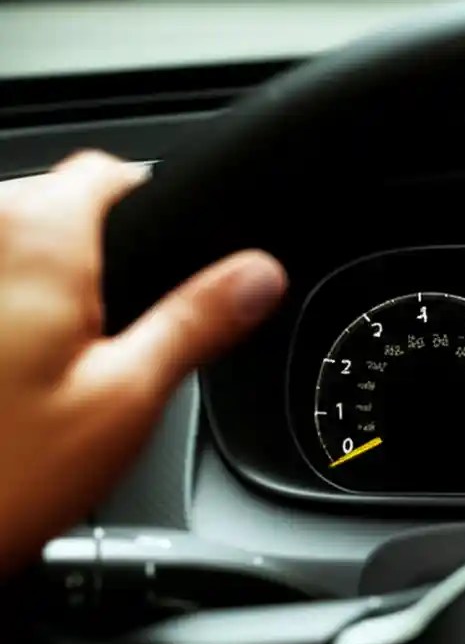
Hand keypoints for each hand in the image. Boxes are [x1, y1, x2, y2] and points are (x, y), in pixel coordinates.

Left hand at [0, 151, 285, 574]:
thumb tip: (260, 273)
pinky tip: (16, 374)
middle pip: (58, 205)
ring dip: (45, 283)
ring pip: (18, 245)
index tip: (172, 253)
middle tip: (114, 338)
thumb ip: (197, 321)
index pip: (109, 170)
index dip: (154, 206)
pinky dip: (14, 309)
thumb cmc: (3, 472)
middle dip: (96, 255)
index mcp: (36, 238)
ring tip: (55, 365)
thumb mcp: (127, 398)